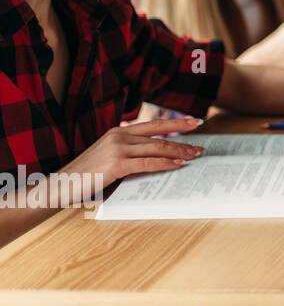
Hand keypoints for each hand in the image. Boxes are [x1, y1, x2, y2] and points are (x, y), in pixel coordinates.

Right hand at [57, 118, 206, 204]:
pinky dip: (165, 164)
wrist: (61, 184)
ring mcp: (117, 149)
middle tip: (201, 147)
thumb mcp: (109, 156)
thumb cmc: (86, 174)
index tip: (195, 122)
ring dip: (179, 153)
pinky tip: (177, 165)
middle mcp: (119, 136)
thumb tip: (157, 157)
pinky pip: (147, 163)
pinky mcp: (116, 164)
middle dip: (183, 141)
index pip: (154, 124)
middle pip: (159, 136)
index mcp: (118, 131)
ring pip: (156, 149)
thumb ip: (129, 152)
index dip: (176, 123)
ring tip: (194, 156)